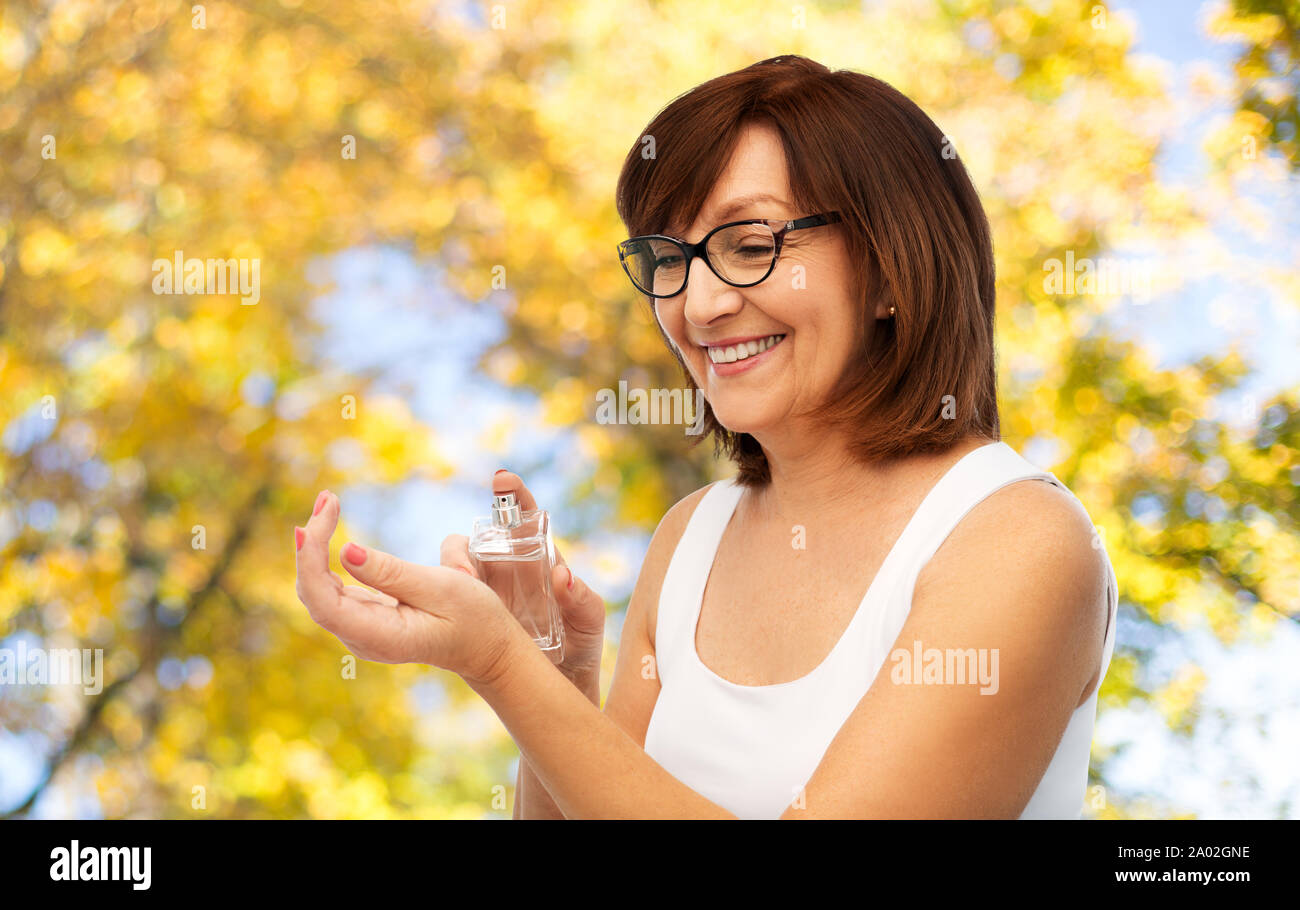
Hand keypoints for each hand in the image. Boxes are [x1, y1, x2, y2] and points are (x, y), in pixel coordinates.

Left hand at [294, 489, 520, 687]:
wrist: (487, 646)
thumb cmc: (473, 618)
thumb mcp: (441, 587)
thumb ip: (391, 573)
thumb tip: (345, 551)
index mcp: (379, 635)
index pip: (322, 600)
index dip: (310, 558)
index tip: (321, 517)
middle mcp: (361, 637)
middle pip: (315, 591)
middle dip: (312, 542)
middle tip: (327, 497)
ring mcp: (361, 630)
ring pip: (320, 588)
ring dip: (318, 545)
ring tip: (327, 504)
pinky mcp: (367, 618)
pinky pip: (335, 587)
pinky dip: (328, 556)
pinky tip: (328, 529)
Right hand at [440, 470, 606, 688]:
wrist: (560, 691)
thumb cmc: (579, 650)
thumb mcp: (589, 625)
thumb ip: (583, 602)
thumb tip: (564, 576)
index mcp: (537, 563)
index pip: (524, 521)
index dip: (514, 496)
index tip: (504, 479)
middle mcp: (506, 573)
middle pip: (480, 540)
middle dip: (472, 538)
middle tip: (472, 554)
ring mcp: (482, 596)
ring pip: (456, 566)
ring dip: (454, 567)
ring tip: (462, 581)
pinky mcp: (464, 618)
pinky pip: (442, 600)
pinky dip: (434, 594)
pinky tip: (432, 600)